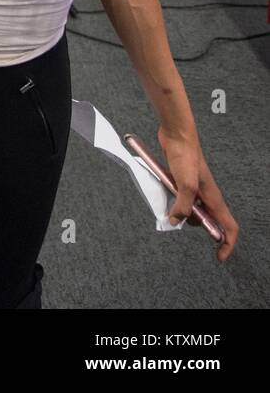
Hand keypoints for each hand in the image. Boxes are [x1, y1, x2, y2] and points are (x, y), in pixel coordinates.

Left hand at [157, 124, 237, 261]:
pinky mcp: (182, 183)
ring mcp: (195, 189)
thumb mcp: (184, 184)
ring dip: (182, 214)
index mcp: (213, 198)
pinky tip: (164, 197)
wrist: (176, 136)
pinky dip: (174, 203)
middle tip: (180, 222)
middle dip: (198, 227)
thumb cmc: (185, 156)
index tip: (219, 257)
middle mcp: (207, 196)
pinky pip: (181, 200)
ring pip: (193, 211)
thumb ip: (182, 205)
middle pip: (209, 222)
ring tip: (169, 208)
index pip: (228, 226)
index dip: (227, 244)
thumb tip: (176, 221)